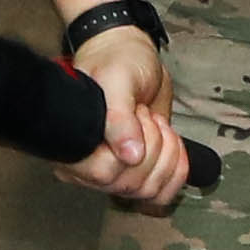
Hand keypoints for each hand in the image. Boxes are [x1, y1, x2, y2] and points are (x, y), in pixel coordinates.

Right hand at [63, 26, 189, 209]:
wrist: (131, 56)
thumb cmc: (114, 61)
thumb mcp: (116, 81)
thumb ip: (119, 117)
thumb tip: (129, 156)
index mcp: (72, 147)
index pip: (105, 174)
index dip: (130, 148)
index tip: (134, 116)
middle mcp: (88, 166)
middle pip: (131, 185)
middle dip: (152, 144)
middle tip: (143, 116)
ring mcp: (115, 171)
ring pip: (149, 191)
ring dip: (166, 154)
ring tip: (152, 125)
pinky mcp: (138, 172)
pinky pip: (161, 194)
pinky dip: (177, 169)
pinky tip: (170, 144)